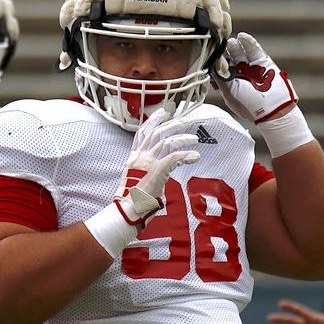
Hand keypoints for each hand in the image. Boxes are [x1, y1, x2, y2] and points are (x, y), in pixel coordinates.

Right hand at [114, 107, 199, 226]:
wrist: (128, 209)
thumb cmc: (132, 201)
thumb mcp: (136, 181)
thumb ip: (146, 174)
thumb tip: (159, 178)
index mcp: (133, 158)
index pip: (142, 133)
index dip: (153, 121)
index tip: (162, 114)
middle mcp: (140, 156)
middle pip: (156, 132)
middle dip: (171, 124)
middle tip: (184, 121)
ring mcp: (148, 162)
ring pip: (167, 141)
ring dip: (182, 138)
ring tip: (194, 138)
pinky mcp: (158, 169)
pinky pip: (175, 156)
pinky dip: (186, 154)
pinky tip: (195, 156)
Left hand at [211, 32, 297, 123]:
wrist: (273, 108)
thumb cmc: (249, 104)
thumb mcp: (229, 91)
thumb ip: (219, 76)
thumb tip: (209, 64)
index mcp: (229, 83)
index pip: (219, 67)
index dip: (215, 60)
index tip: (210, 52)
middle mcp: (240, 74)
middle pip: (229, 58)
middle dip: (224, 51)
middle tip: (218, 43)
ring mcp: (251, 67)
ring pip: (240, 52)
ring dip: (234, 46)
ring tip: (230, 41)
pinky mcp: (263, 61)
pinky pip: (254, 49)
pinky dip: (248, 42)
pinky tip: (242, 36)